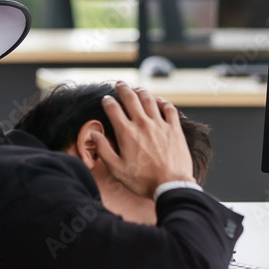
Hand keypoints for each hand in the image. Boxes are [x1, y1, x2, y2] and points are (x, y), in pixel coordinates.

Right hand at [92, 82, 195, 198]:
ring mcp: (160, 125)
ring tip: (137, 89)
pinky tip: (160, 101)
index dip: (108, 101)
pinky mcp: (174, 129)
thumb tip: (93, 135)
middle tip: (120, 84)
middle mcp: (142, 124)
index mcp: (126, 133)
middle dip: (123, 89)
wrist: (171, 185)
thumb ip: (103, 150)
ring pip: (149, 100)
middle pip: (131, 99)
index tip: (106, 99)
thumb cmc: (143, 180)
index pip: (113, 109)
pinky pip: (169, 109)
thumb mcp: (117, 169)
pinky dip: (163, 102)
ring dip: (141, 92)